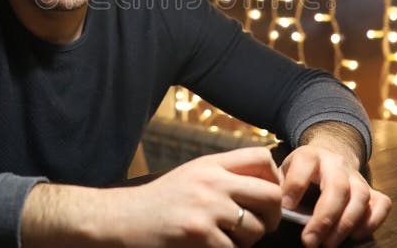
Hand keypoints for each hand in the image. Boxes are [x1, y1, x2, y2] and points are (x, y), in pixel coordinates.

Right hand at [121, 147, 282, 246]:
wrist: (122, 219)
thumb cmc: (160, 201)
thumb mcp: (192, 176)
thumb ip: (224, 176)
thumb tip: (267, 185)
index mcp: (212, 164)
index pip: (262, 157)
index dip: (275, 178)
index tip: (266, 196)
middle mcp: (212, 181)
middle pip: (271, 194)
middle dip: (273, 215)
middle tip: (260, 225)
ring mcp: (207, 208)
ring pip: (256, 228)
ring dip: (249, 240)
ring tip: (228, 239)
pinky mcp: (199, 234)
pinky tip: (209, 247)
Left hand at [280, 145, 390, 247]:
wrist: (327, 157)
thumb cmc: (300, 172)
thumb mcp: (284, 172)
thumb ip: (280, 187)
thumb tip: (276, 210)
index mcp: (310, 155)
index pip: (305, 162)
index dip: (295, 185)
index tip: (285, 207)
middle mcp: (336, 163)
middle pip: (337, 186)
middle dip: (324, 217)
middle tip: (309, 241)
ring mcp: (356, 176)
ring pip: (361, 196)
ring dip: (345, 224)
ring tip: (328, 244)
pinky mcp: (372, 190)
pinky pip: (382, 204)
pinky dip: (372, 222)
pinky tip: (354, 235)